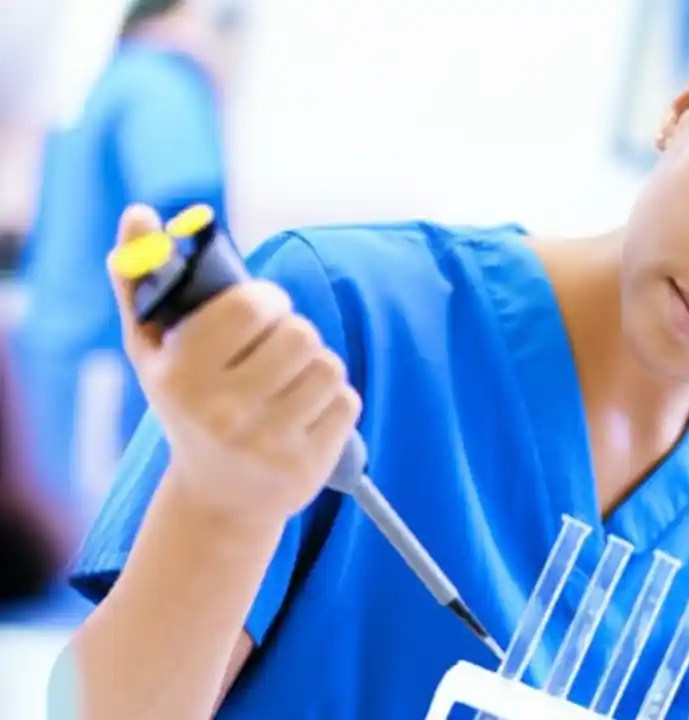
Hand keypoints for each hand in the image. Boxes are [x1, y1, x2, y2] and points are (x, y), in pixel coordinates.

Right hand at [109, 205, 360, 527]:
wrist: (217, 499)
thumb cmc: (186, 406)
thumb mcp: (152, 350)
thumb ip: (140, 279)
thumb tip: (138, 214)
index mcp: (182, 375)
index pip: (254, 306)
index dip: (267, 301)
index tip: (259, 313)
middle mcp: (223, 412)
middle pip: (301, 333)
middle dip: (294, 333)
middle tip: (276, 349)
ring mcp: (267, 443)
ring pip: (329, 365)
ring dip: (316, 366)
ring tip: (290, 381)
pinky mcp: (308, 465)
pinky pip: (347, 402)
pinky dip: (335, 401)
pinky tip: (306, 413)